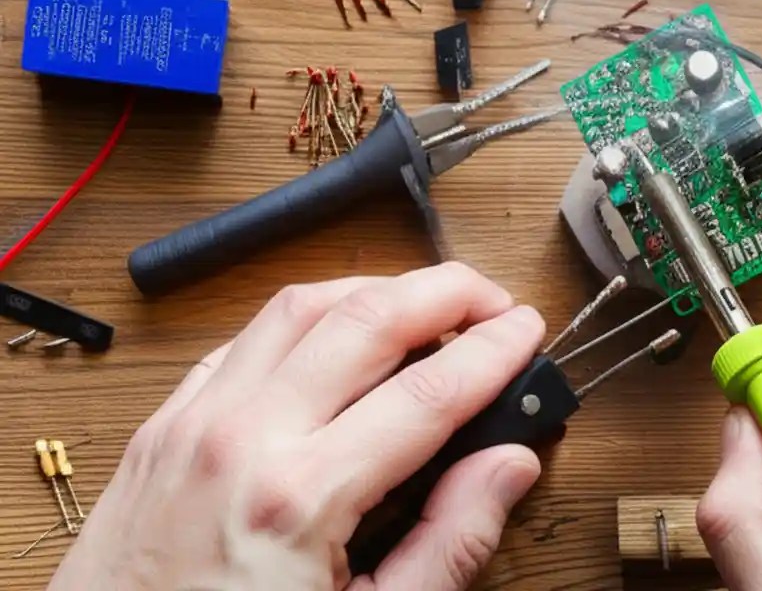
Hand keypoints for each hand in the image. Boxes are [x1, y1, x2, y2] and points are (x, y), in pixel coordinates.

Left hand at [50, 263, 545, 590]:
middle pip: (364, 317)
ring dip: (374, 290)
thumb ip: (449, 543)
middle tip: (492, 300)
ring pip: (297, 307)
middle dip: (444, 292)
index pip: (427, 391)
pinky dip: (303, 320)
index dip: (492, 351)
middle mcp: (240, 440)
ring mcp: (191, 425)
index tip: (527, 331)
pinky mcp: (161, 429)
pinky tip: (336, 340)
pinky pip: (242, 340)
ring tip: (425, 307)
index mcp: (298, 499)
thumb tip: (509, 466)